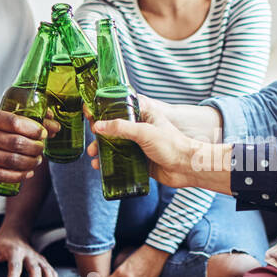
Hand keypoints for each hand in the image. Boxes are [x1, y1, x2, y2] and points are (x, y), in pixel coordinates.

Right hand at [0, 107, 48, 184]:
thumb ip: (18, 121)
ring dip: (30, 162)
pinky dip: (20, 175)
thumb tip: (53, 125)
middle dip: (35, 147)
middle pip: (15, 143)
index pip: (14, 122)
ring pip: (11, 161)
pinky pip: (1, 175)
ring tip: (37, 161)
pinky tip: (28, 173)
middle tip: (40, 149)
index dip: (34, 129)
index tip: (42, 134)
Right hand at [88, 104, 204, 188]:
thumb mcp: (144, 132)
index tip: (90, 115)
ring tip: (94, 157)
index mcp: (144, 115)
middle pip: (114, 129)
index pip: (120, 108)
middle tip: (92, 142)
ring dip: (103, 151)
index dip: (104, 111)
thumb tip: (98, 126)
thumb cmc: (172, 145)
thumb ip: (121, 128)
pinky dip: (110, 163)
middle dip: (100, 136)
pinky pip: (121, 160)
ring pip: (116, 146)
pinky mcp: (140, 160)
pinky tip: (101, 167)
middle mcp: (141, 128)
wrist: (187, 168)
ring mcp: (140, 145)